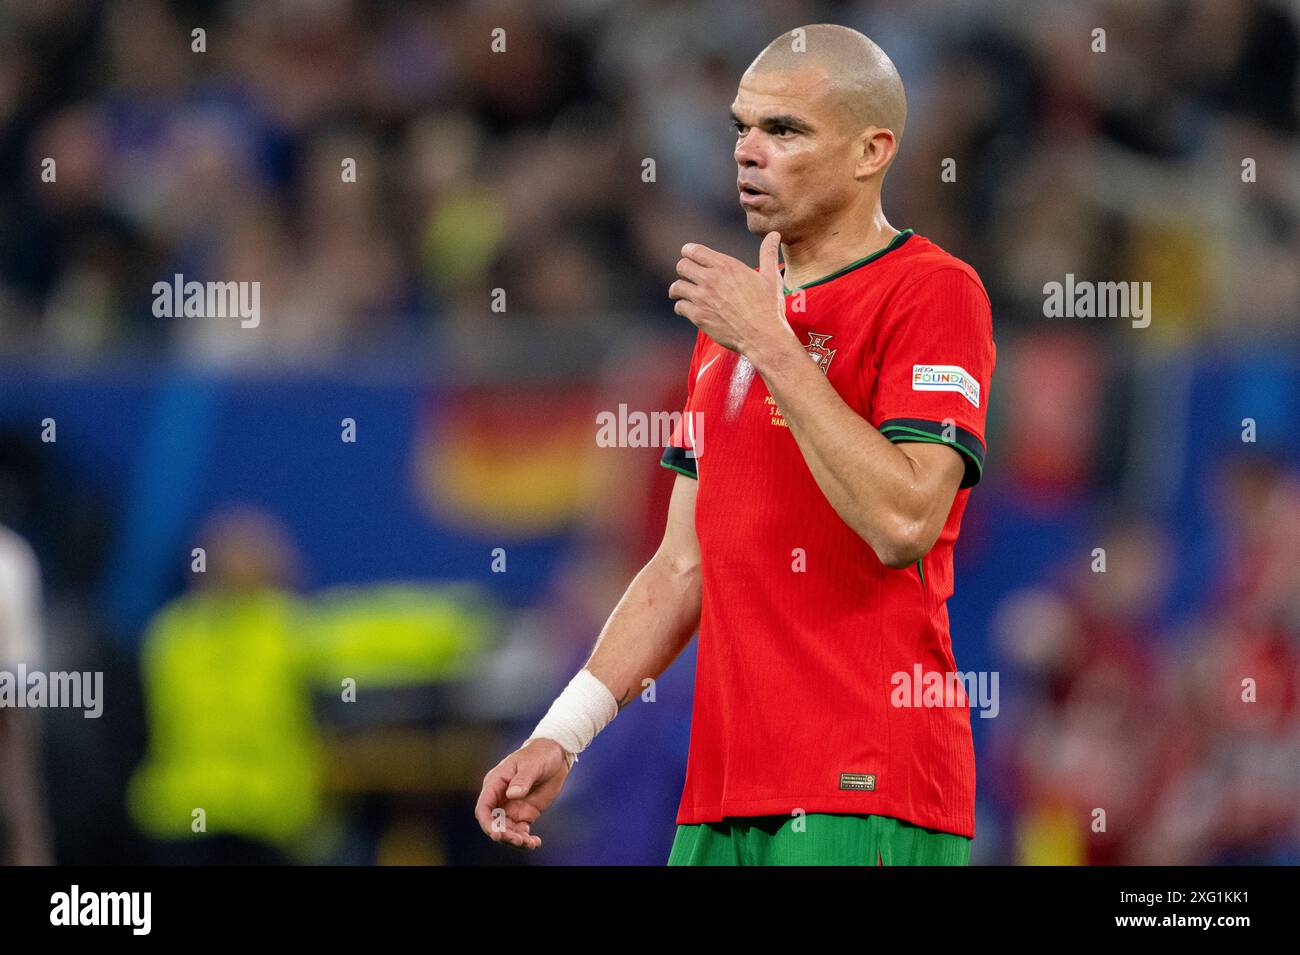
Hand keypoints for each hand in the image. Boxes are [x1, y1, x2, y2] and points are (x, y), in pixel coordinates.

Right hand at [474, 738, 570, 849]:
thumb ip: (522, 779)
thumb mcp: (531, 765)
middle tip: (518, 840)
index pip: (484, 807)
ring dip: (515, 840)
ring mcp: (511, 808)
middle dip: (503, 835)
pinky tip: (535, 842)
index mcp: (495, 783)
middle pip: (494, 823)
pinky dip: (526, 839)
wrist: (555, 757)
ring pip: (507, 830)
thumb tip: (512, 794)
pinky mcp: (524, 814)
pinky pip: (520, 831)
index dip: (487, 823)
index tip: (497, 834)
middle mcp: (500, 798)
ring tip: (529, 843)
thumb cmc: (539, 755)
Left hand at [668, 231, 793, 357]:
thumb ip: (768, 253)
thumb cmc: (768, 307)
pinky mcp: (698, 316)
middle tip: (687, 276)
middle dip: (684, 270)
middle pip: (682, 266)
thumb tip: (774, 234)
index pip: (695, 250)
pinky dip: (681, 307)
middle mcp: (711, 279)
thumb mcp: (771, 277)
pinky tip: (686, 309)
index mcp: (726, 266)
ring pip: (677, 286)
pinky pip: (679, 306)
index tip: (689, 255)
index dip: (689, 252)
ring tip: (681, 292)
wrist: (762, 335)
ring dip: (678, 289)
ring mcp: (702, 298)